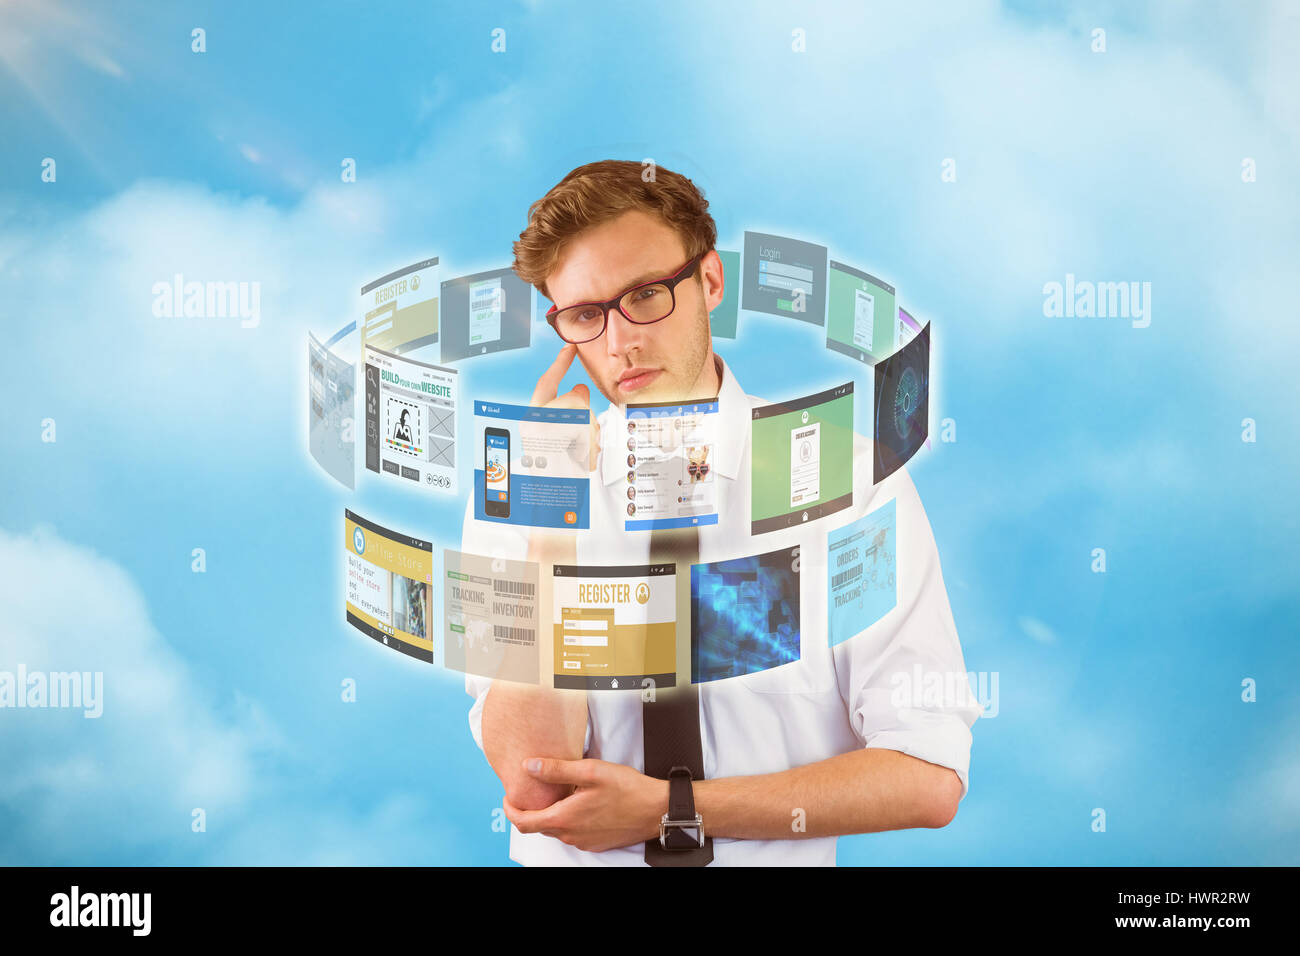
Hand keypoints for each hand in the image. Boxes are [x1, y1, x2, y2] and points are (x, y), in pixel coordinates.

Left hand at [503, 757, 668, 851]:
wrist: (655, 809)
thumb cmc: (627, 789)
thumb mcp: (590, 771)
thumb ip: (557, 770)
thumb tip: (529, 766)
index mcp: (564, 818)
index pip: (523, 822)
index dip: (510, 810)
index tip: (508, 797)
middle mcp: (571, 834)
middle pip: (539, 826)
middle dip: (530, 810)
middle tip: (533, 790)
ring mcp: (583, 842)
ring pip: (556, 829)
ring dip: (551, 814)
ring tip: (559, 793)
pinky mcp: (595, 844)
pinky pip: (572, 833)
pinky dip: (567, 820)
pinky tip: (578, 803)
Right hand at [530, 344, 599, 471]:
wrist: (552, 505)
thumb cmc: (559, 478)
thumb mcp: (564, 439)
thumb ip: (571, 411)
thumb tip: (581, 388)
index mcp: (533, 421)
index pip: (546, 384)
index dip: (559, 365)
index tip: (570, 347)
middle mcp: (533, 423)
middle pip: (574, 399)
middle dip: (587, 418)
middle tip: (583, 442)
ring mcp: (543, 430)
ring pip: (584, 415)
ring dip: (591, 437)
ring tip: (580, 458)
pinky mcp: (556, 439)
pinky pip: (586, 430)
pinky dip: (590, 446)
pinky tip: (580, 461)